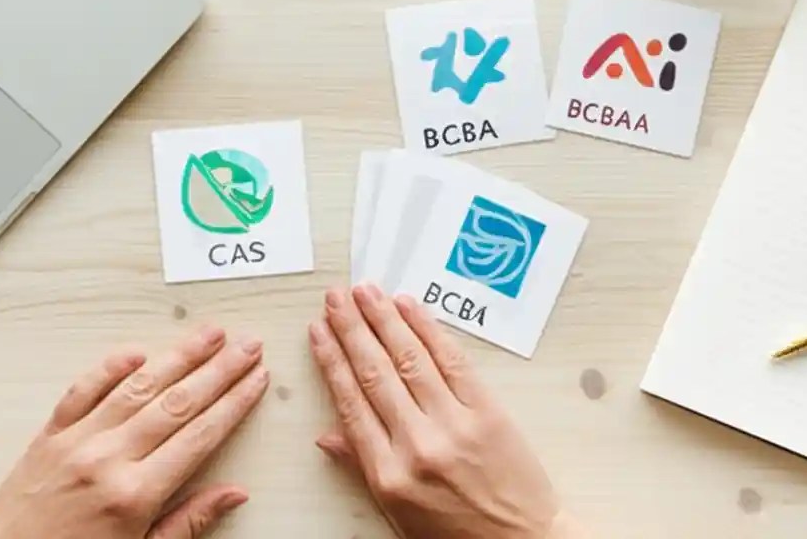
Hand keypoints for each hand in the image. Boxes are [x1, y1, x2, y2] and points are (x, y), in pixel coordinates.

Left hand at [0, 326, 269, 538]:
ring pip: (138, 387)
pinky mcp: (48, 436)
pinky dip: (110, 367)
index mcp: (135, 494)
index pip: (200, 435)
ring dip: (178, 357)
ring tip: (208, 335)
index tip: (257, 380)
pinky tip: (138, 351)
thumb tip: (234, 493)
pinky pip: (82, 390)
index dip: (234, 403)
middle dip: (219, 370)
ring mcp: (76, 442)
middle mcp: (107, 460)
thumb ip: (189, 521)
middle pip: (177, 403)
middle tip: (247, 345)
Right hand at [309, 285, 583, 538]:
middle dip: (351, 330)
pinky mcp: (489, 412)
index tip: (317, 332)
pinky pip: (453, 362)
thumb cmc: (458, 533)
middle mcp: (418, 446)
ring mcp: (455, 426)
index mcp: (389, 475)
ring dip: (384, 319)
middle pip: (376, 373)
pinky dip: (428, 330)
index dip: (331, 361)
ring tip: (365, 292)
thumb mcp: (398, 513)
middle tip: (335, 298)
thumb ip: (362, 468)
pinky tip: (409, 308)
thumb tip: (327, 435)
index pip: (351, 403)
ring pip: (410, 359)